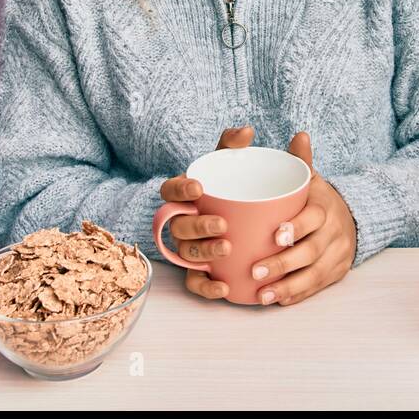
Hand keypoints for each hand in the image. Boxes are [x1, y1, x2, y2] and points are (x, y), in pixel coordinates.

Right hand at [161, 125, 252, 300]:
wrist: (249, 219)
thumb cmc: (233, 187)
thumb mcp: (231, 164)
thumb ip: (235, 146)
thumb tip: (247, 131)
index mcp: (185, 195)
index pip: (170, 190)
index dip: (180, 189)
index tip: (199, 187)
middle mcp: (182, 222)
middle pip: (179, 226)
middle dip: (197, 226)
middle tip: (222, 224)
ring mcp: (189, 248)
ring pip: (186, 254)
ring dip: (204, 252)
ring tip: (228, 248)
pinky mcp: (199, 272)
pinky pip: (195, 283)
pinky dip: (207, 287)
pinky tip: (225, 287)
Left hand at [250, 130, 356, 305]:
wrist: (354, 219)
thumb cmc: (319, 199)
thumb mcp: (313, 178)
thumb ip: (301, 160)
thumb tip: (299, 134)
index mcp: (325, 207)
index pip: (314, 218)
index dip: (297, 227)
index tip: (275, 236)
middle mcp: (334, 233)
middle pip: (311, 252)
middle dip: (284, 264)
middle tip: (256, 270)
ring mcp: (337, 256)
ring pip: (314, 275)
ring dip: (288, 286)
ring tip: (262, 295)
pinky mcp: (336, 273)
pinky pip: (317, 287)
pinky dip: (298, 295)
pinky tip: (277, 300)